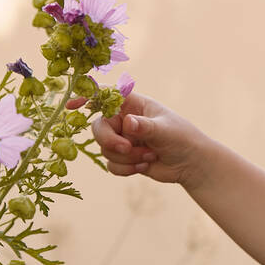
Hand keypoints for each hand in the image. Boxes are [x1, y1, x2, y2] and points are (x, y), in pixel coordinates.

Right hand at [65, 91, 207, 186]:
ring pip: (105, 149)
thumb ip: (146, 127)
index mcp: (134, 105)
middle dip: (110, 141)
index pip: (106, 96)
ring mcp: (123, 139)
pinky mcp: (124, 158)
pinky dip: (126, 169)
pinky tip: (145, 167)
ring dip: (127, 157)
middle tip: (127, 148)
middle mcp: (124, 120)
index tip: (72, 106)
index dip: (87, 98)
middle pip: (98, 127)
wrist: (192, 164)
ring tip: (150, 156)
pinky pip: (111, 164)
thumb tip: (128, 123)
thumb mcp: (166, 130)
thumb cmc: (183, 138)